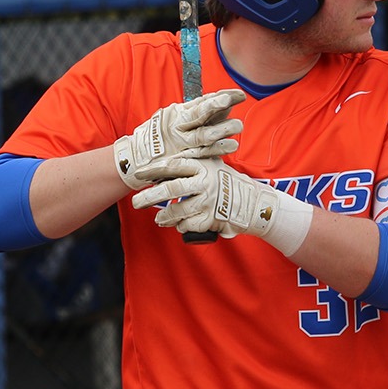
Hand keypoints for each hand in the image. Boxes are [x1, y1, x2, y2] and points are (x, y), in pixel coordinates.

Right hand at [113, 88, 244, 188]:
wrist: (132, 160)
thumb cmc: (158, 139)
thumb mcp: (172, 120)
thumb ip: (196, 115)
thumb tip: (224, 106)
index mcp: (177, 114)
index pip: (201, 103)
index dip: (219, 98)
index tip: (238, 95)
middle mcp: (177, 126)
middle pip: (199, 114)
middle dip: (216, 105)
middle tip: (234, 98)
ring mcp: (179, 143)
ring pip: (202, 134)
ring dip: (221, 129)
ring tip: (238, 125)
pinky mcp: (180, 159)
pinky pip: (201, 153)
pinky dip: (217, 149)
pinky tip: (231, 145)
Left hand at [132, 157, 313, 252]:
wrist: (252, 202)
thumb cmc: (227, 181)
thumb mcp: (212, 165)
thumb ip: (192, 162)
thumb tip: (163, 164)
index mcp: (202, 165)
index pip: (172, 166)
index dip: (153, 170)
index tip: (138, 174)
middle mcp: (204, 182)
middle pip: (170, 189)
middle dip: (149, 197)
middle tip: (135, 203)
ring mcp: (208, 201)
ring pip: (178, 210)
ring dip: (165, 216)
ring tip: (159, 220)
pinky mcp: (212, 218)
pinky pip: (189, 224)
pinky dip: (182, 226)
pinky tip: (179, 226)